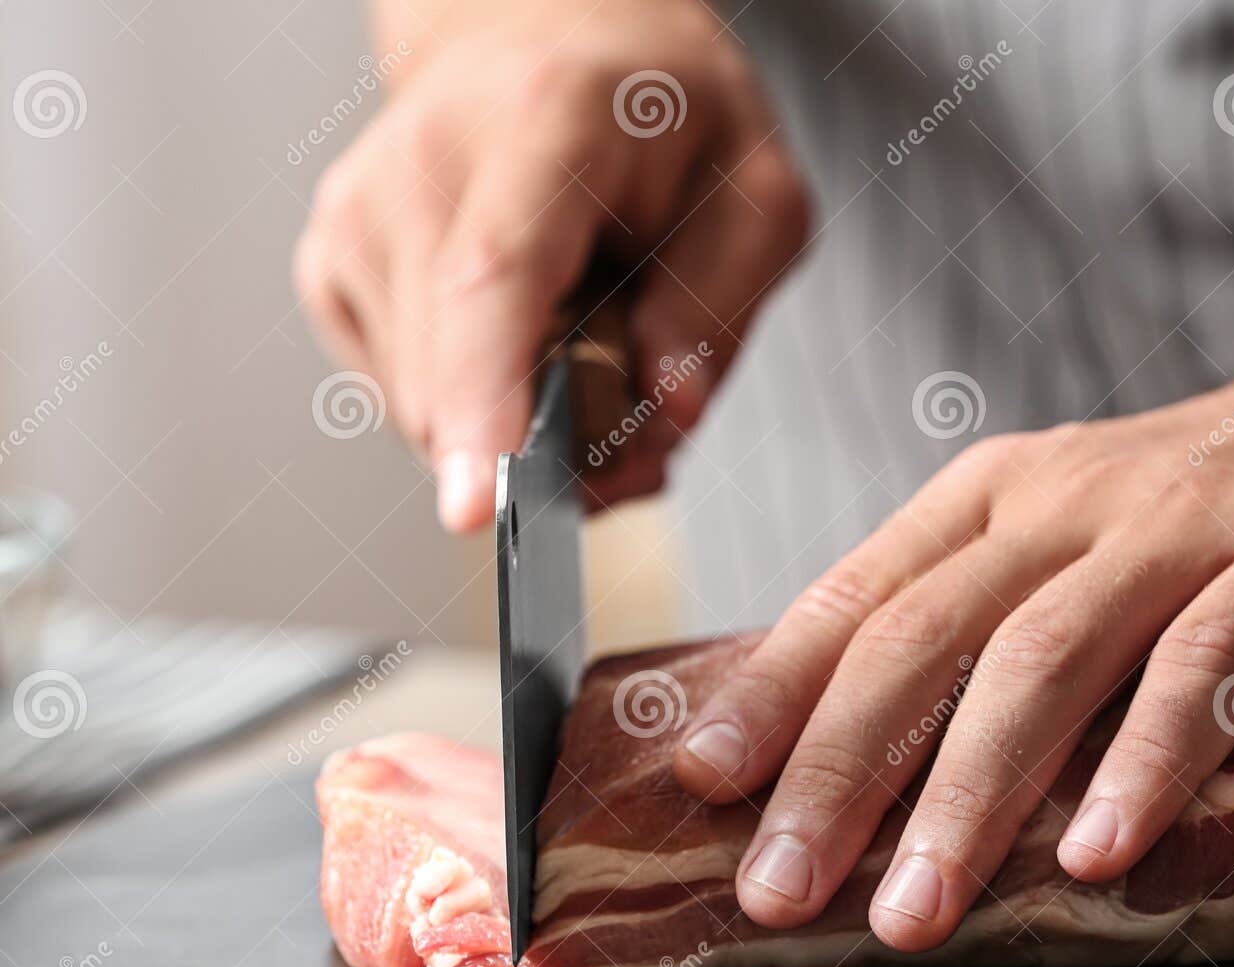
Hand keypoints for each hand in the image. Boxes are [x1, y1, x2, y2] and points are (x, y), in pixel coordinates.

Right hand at [294, 0, 807, 528]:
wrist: (549, 38)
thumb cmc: (658, 114)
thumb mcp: (755, 194)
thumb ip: (719, 310)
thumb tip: (664, 416)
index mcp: (541, 124)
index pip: (493, 282)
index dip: (486, 402)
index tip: (478, 506)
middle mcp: (423, 165)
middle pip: (456, 376)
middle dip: (553, 448)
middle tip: (644, 407)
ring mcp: (358, 218)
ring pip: (428, 411)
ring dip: (521, 424)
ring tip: (586, 345)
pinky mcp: (332, 267)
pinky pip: (409, 400)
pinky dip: (478, 403)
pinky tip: (527, 340)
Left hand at [672, 353, 1233, 950]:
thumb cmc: (1213, 508)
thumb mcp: (1069, 540)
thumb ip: (979, 621)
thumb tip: (848, 750)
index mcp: (995, 497)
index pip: (857, 597)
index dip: (773, 691)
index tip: (702, 783)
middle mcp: (1070, 501)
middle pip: (923, 638)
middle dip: (838, 773)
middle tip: (776, 888)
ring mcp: (1185, 524)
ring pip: (1046, 660)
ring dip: (969, 796)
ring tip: (912, 911)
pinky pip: (1209, 664)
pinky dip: (1146, 760)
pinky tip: (1097, 851)